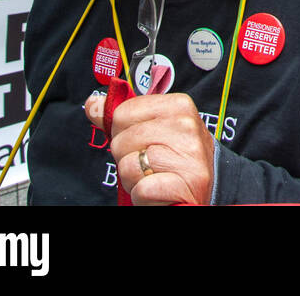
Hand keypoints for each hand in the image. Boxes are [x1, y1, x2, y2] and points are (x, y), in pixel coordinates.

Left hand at [86, 91, 214, 204]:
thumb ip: (121, 117)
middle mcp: (187, 126)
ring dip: (134, 178)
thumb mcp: (152, 128)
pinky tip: (158, 190)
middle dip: (127, 156)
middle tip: (149, 161)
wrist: (206, 185)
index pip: (123, 113)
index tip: (143, 141)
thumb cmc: (174, 155)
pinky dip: (143, 195)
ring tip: (153, 175)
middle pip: (121, 141)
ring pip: (127, 166)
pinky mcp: (186, 183)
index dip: (124, 132)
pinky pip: (141, 189)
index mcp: (179, 105)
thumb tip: (93, 103)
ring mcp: (189, 155)